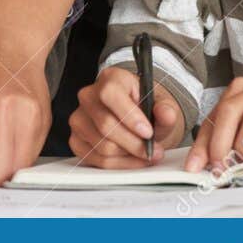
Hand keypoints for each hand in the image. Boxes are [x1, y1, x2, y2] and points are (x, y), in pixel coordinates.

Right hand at [69, 65, 184, 167]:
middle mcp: (89, 96)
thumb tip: (166, 113)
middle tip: (154, 151)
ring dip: (129, 156)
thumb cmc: (147, 107)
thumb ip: (166, 109)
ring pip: (102, 146)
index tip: (148, 132)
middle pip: (106, 125)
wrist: (137, 117)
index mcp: (110, 78)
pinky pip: (96, 160)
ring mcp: (79, 118)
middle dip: (134, 144)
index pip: (109, 94)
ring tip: (145, 154)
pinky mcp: (76, 139)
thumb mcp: (162, 104)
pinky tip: (131, 159)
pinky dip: (119, 164)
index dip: (129, 116)